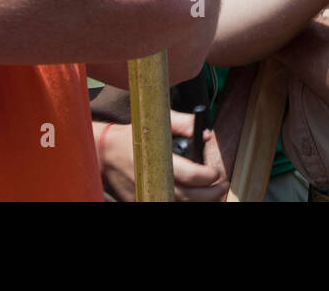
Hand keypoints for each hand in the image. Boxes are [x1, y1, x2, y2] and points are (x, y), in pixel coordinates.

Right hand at [95, 112, 227, 201]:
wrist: (106, 154)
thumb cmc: (133, 137)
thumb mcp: (157, 122)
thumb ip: (184, 124)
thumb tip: (208, 134)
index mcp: (159, 160)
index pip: (191, 176)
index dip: (208, 176)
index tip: (216, 173)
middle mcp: (154, 181)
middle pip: (190, 197)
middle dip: (211, 193)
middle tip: (222, 185)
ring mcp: (149, 194)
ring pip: (181, 204)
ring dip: (200, 201)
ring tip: (211, 192)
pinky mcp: (143, 201)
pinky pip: (168, 203)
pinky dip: (184, 202)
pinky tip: (193, 196)